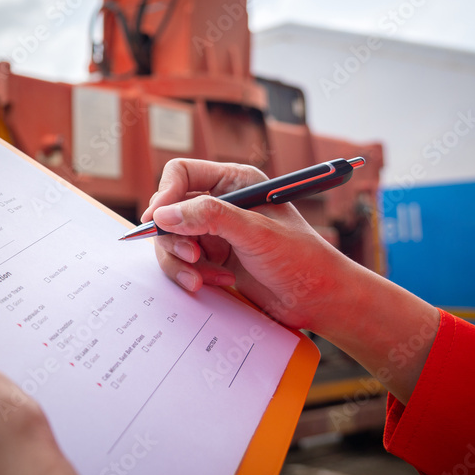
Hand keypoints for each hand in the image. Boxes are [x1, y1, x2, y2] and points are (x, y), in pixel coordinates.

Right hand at [139, 158, 439, 403]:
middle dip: (174, 237)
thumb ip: (209, 217)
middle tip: (191, 257)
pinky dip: (192, 275)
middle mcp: (221, 203)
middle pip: (169, 210)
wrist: (318, 301)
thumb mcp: (256, 233)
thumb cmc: (301, 259)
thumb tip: (162, 215)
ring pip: (171, 240)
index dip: (166, 194)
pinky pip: (182, 263)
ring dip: (181, 261)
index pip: (182, 173)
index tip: (156, 219)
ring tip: (201, 278)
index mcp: (235, 182)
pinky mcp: (212, 259)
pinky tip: (219, 283)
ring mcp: (214, 232)